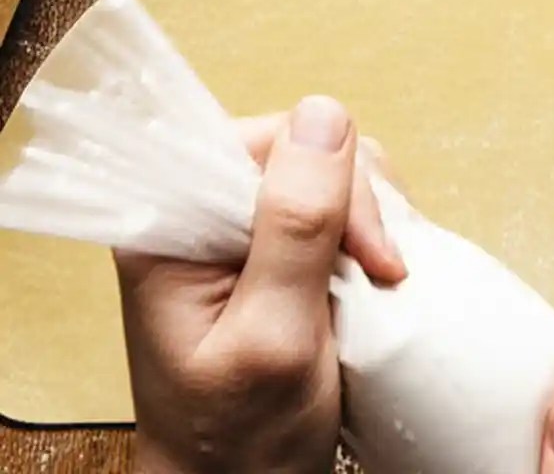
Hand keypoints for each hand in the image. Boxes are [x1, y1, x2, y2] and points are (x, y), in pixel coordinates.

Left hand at [114, 96, 405, 473]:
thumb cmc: (241, 440)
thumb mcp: (275, 336)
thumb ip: (294, 227)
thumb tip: (326, 115)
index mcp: (169, 226)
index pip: (265, 143)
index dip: (331, 185)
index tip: (370, 255)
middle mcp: (199, 219)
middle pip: (303, 155)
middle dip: (358, 211)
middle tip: (382, 278)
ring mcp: (238, 237)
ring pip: (329, 182)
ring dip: (370, 228)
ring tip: (378, 287)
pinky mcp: (274, 257)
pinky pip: (337, 217)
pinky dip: (370, 244)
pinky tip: (374, 283)